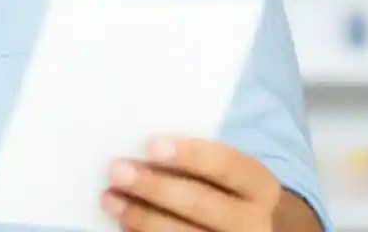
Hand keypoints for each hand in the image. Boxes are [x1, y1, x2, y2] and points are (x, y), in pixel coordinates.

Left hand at [102, 137, 281, 231]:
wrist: (242, 228)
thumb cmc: (218, 186)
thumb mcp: (220, 169)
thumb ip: (192, 158)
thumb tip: (140, 147)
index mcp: (258, 185)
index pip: (227, 166)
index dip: (191, 155)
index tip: (152, 144)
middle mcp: (253, 222)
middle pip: (202, 204)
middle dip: (156, 186)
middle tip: (118, 170)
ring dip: (141, 216)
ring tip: (109, 198)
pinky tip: (122, 223)